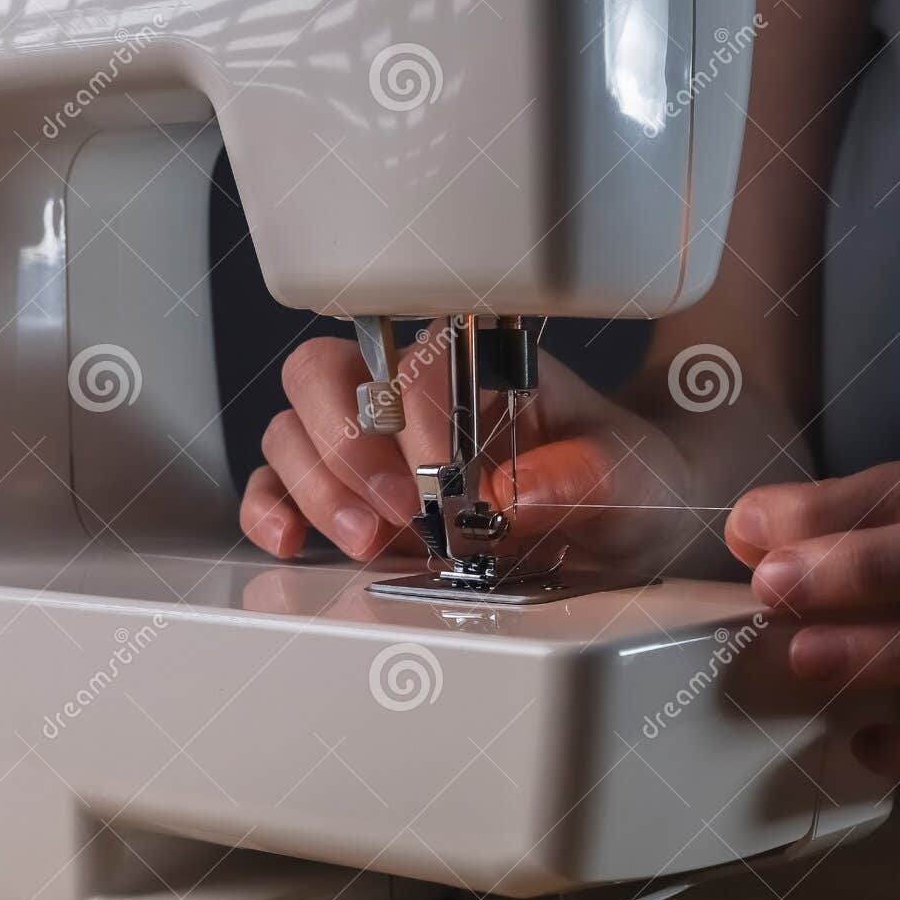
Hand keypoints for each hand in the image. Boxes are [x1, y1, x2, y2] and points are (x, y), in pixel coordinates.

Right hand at [240, 324, 698, 571]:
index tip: (445, 470)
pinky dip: (272, 511)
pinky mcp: (349, 499)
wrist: (620, 522)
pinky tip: (291, 540)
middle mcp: (411, 394)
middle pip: (325, 377)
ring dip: (318, 487)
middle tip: (400, 508)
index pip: (415, 357)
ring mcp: (372, 446)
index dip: (418, 410)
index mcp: (479, 363)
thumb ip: (580, 478)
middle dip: (350, 445)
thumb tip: (517, 495)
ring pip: (293, 432)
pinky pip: (278, 489)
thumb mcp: (627, 477)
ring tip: (370, 541)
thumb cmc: (621, 479)